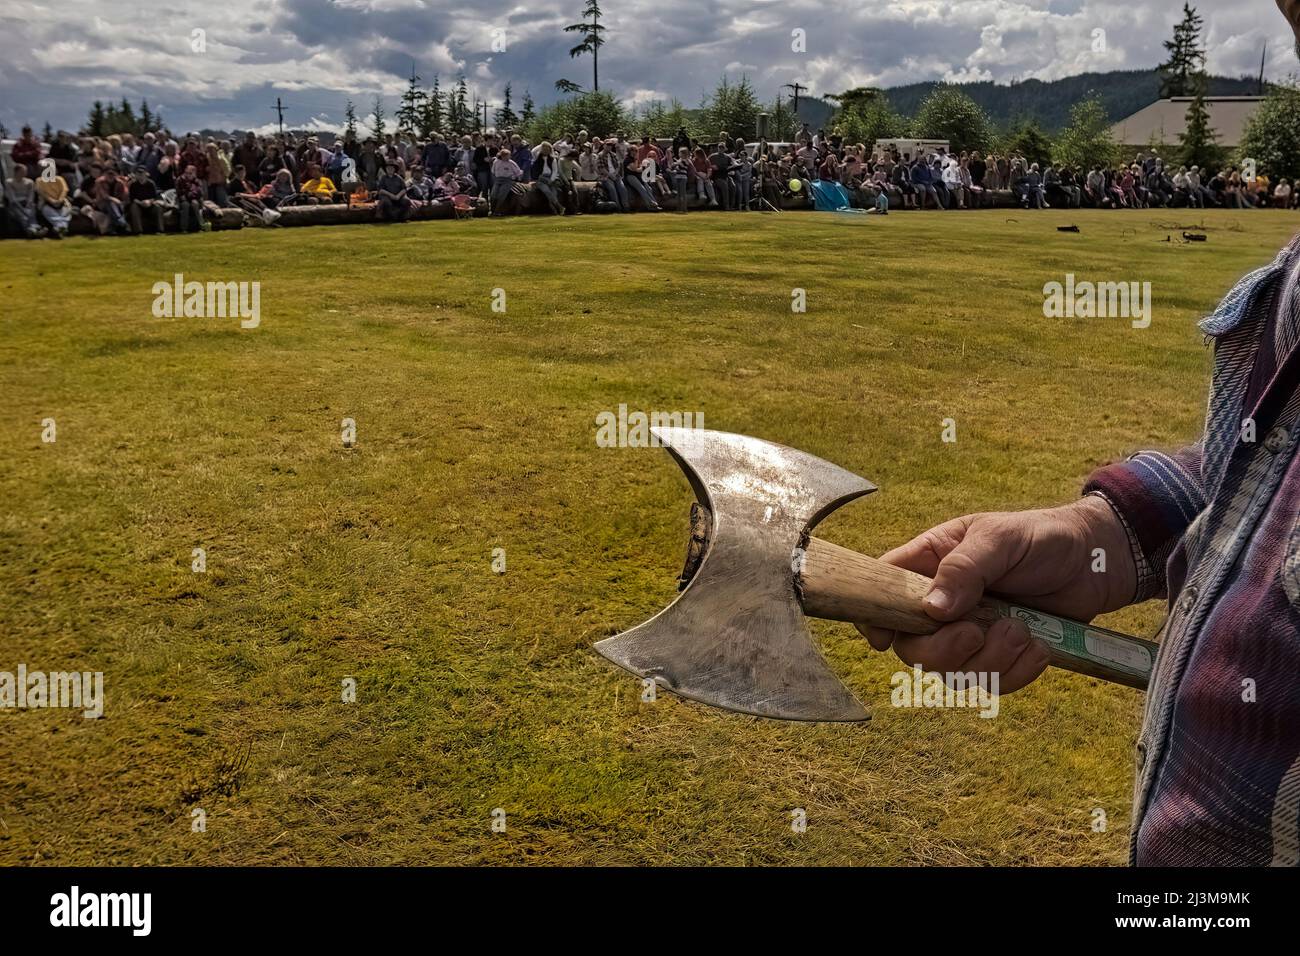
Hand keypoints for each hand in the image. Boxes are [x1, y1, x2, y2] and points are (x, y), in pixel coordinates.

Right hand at [856, 495, 1136, 691]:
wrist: (1096, 562)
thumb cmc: (1042, 537)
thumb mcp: (1000, 538)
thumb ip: (965, 569)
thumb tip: (932, 609)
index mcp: (928, 563)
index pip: (883, 591)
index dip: (875, 618)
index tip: (885, 638)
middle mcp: (940, 603)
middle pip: (913, 647)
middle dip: (944, 650)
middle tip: (978, 632)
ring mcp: (969, 633)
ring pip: (952, 673)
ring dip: (989, 662)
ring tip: (1021, 631)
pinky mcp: (999, 657)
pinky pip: (991, 684)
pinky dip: (1016, 673)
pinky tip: (1039, 648)